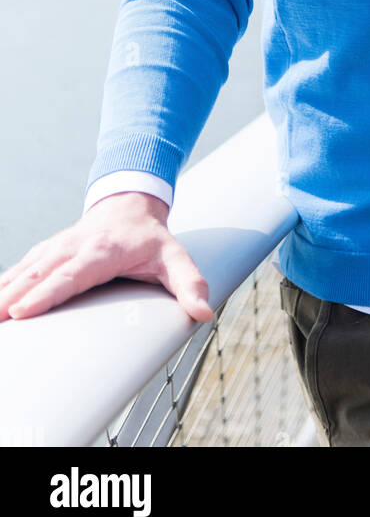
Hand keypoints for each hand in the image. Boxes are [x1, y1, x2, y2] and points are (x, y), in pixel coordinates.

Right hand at [0, 192, 212, 324]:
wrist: (129, 205)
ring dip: (2, 292)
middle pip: (39, 274)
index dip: (48, 292)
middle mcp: (74, 247)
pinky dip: (3, 284)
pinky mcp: (46, 252)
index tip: (23, 311)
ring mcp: (57, 248)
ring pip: (24, 270)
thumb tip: (203, 311)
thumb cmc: (151, 239)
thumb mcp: (176, 259)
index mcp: (103, 251)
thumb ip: (191, 284)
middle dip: (13, 298)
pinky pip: (19, 268)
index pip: (72, 274)